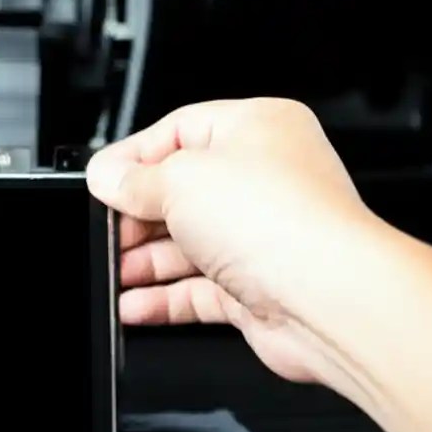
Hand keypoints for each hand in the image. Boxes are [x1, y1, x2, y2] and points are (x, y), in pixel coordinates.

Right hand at [87, 98, 376, 385]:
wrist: (330, 297)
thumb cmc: (283, 222)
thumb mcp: (180, 180)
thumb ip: (133, 180)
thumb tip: (105, 175)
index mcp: (257, 128)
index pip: (179, 130)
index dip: (134, 157)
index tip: (101, 181)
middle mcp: (266, 179)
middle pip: (180, 192)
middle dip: (135, 216)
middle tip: (105, 230)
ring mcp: (263, 235)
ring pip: (187, 245)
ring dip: (144, 261)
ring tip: (112, 272)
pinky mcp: (258, 287)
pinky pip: (198, 290)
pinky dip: (163, 298)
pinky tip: (134, 304)